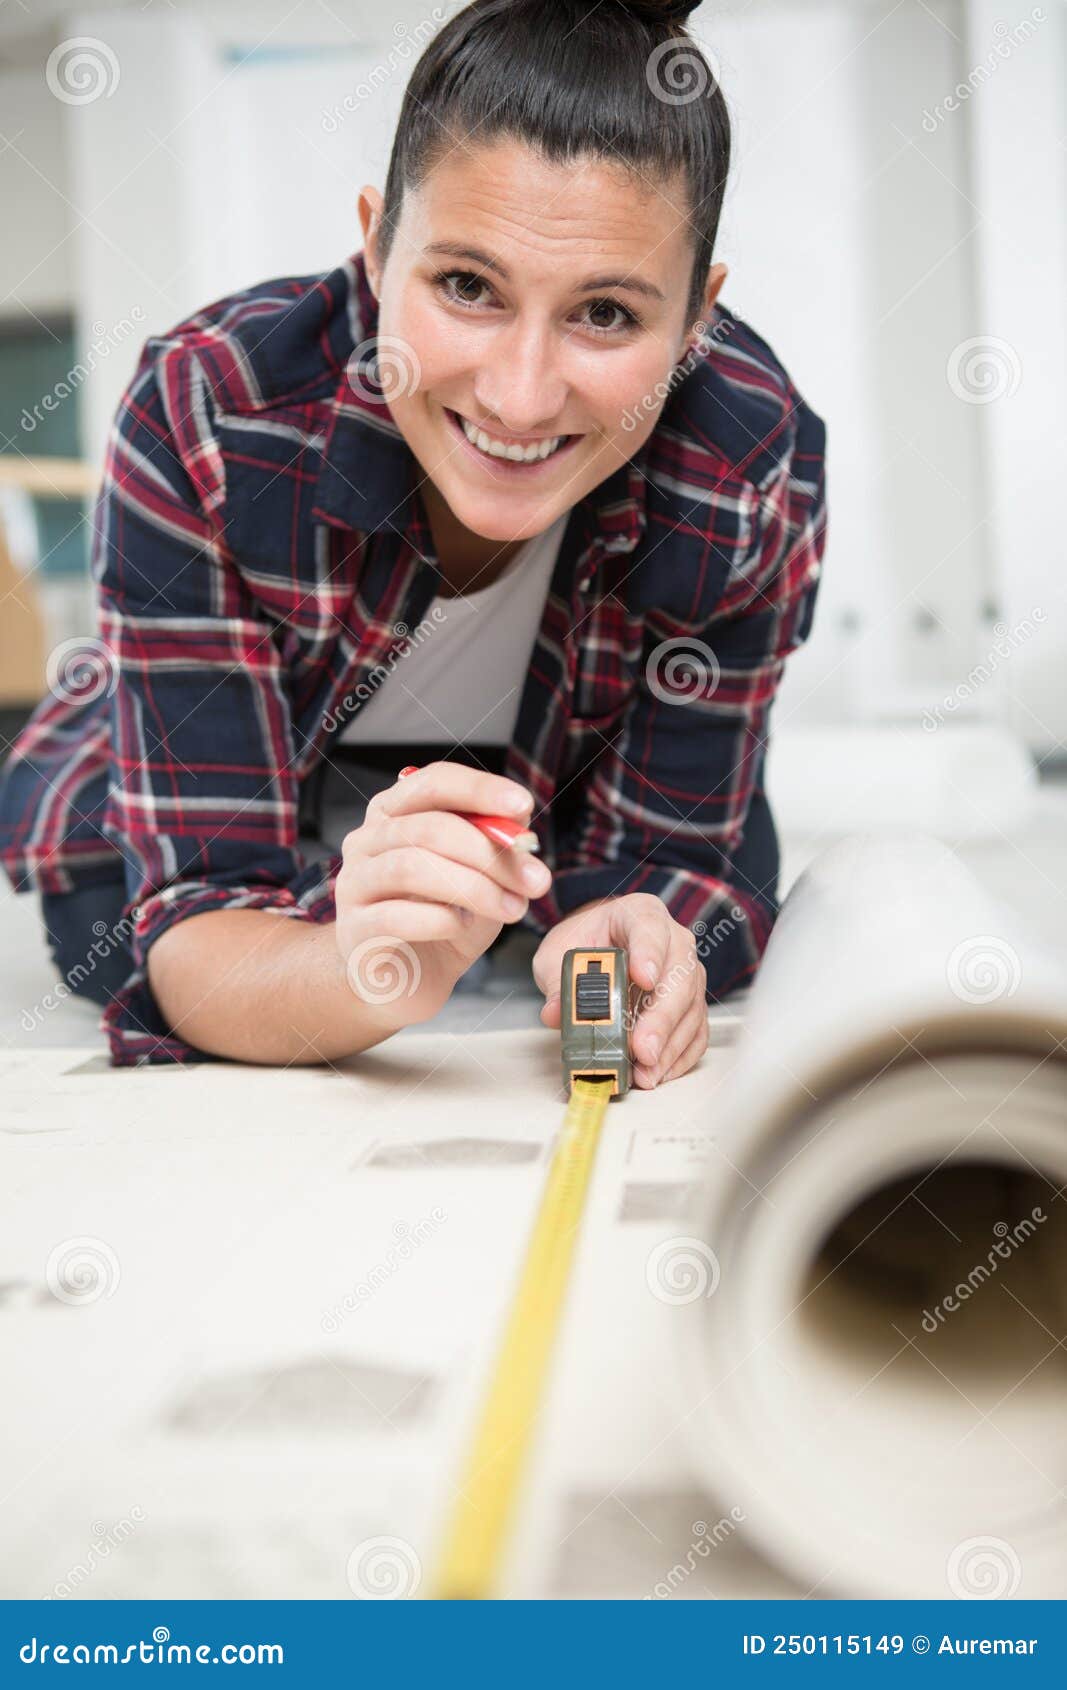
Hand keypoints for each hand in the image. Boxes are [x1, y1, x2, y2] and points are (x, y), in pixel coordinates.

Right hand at [335, 761, 552, 1026]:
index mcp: (395, 813)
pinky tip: (463, 926)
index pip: (434, 783)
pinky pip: (398, 915)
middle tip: (535, 879)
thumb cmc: (443, 920)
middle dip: (490, 851)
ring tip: (512, 908)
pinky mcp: (353, 929)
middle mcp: (366, 841)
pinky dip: (442, 920)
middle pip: (428, 826)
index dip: (479, 789)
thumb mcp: (481, 876)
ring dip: (475, 887)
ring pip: (413, 867)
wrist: (407, 981)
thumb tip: (518, 814)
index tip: (522, 802)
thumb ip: (495, 843)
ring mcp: (354, 884)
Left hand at [532, 892, 707, 1087]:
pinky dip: (679, 1056)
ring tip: (645, 1072)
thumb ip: (558, 982)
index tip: (642, 979)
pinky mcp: (691, 1003)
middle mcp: (672, 941)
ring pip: (691, 1007)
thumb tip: (556, 1012)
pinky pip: (696, 1030)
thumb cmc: (585, 944)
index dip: (649, 953)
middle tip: (642, 1049)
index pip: (650, 927)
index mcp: (639, 914)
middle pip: (680, 975)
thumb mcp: (558, 955)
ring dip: (669, 1045)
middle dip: (661, 1017)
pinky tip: (659, 1072)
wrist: (600, 946)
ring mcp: (687, 973)